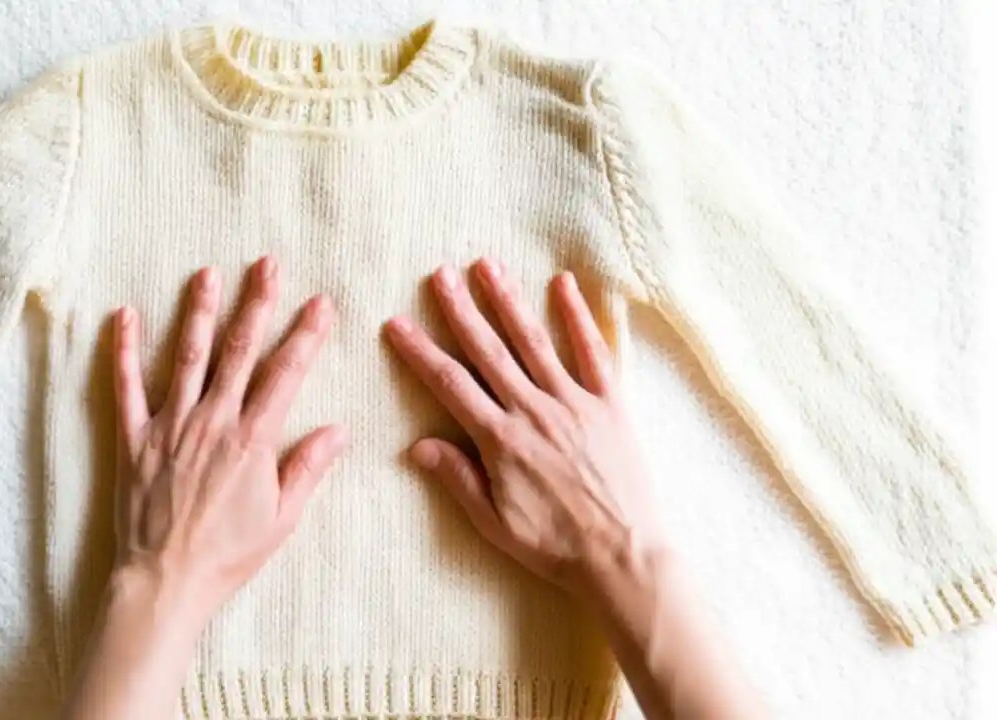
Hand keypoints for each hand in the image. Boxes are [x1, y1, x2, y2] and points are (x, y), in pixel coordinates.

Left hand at [64, 257, 346, 719]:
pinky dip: (124, 350)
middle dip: (256, 303)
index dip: (306, 335)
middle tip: (268, 264)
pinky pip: (127, 387)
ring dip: (199, 311)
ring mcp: (170, 426)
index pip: (286, 374)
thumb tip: (338, 430)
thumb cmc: (228, 555)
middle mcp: (213, 422)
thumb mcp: (283, 518)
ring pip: (187, 356)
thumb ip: (308, 468)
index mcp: (253, 440)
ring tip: (206, 273)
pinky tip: (125, 315)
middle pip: (239, 350)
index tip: (320, 303)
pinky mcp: (134, 439)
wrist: (165, 582)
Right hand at [385, 259, 764, 719]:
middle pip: (488, 351)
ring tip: (487, 265)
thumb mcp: (493, 522)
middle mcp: (534, 411)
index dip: (419, 352)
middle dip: (461, 310)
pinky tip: (563, 285)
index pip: (450, 384)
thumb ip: (457, 478)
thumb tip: (417, 445)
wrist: (623, 557)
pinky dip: (577, 317)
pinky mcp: (611, 405)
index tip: (396, 324)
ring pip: (534, 342)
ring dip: (507, 301)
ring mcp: (574, 403)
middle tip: (440, 275)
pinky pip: (592, 352)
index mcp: (500, 440)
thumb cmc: (554, 546)